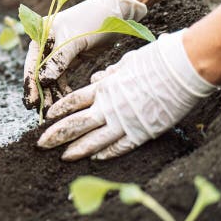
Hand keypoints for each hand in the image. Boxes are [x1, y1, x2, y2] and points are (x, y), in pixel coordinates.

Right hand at [23, 0, 146, 108]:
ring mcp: (57, 51)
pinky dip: (61, 87)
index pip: (32, 62)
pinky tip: (63, 98)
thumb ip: (57, 60)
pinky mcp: (70, 57)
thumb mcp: (74, 40)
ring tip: (53, 109)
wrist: (115, 13)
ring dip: (51, 92)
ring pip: (50, 76)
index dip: (30, 83)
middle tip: (42, 111)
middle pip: (39, 72)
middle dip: (41, 91)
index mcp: (41, 34)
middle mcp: (46, 43)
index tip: (31, 102)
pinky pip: (61, 76)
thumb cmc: (93, 21)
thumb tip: (42, 80)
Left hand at [37, 30, 215, 160]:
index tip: (46, 117)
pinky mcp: (142, 132)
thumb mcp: (125, 63)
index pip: (73, 101)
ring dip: (76, 149)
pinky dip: (107, 153)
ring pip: (94, 139)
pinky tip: (95, 159)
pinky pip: (121, 146)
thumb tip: (94, 80)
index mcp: (103, 88)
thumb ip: (108, 75)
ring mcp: (125, 121)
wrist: (181, 70)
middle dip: (56, 134)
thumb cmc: (154, 61)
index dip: (59, 110)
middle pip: (76, 123)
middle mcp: (109, 106)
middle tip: (40, 144)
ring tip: (61, 157)